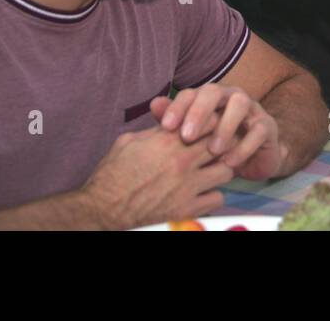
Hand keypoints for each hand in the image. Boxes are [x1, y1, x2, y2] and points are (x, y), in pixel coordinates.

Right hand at [77, 126, 233, 229]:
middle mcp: (182, 160)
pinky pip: (217, 199)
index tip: (209, 129)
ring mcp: (187, 186)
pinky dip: (213, 196)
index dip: (213, 124)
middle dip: (221, 144)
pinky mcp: (186, 209)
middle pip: (222, 144)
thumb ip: (155, 131)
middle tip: (215, 149)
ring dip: (221, 170)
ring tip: (211, 171)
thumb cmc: (112, 173)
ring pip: (226, 172)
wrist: (103, 207)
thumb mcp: (130, 141)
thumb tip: (169, 122)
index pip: (210, 121)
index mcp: (168, 140)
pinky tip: (203, 193)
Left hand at [151, 84, 283, 180]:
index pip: (191, 93)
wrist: (254, 158)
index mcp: (209, 97)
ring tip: (212, 150)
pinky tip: (230, 162)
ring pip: (240, 104)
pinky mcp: (267, 125)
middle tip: (186, 136)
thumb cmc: (217, 145)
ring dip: (225, 126)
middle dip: (199, 112)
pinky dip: (244, 146)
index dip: (178, 107)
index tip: (165, 127)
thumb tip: (154, 104)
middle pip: (214, 91)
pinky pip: (258, 129)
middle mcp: (230, 96)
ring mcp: (251, 109)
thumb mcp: (196, 137)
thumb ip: (175, 120)